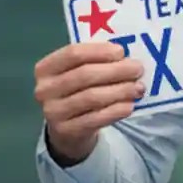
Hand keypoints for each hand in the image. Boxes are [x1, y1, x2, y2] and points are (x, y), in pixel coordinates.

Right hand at [34, 42, 144, 164]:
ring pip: (91, 97)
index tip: (122, 52)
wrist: (66, 128)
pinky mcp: (66, 131)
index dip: (99, 51)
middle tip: (138, 69)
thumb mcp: (77, 73)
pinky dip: (115, 110)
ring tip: (138, 88)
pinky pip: (95, 118)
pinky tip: (130, 105)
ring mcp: (53, 112)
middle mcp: (44, 89)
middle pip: (84, 75)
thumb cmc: (77, 90)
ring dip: (119, 91)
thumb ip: (96, 62)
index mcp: (45, 68)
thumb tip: (126, 58)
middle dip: (115, 71)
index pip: (73, 54)